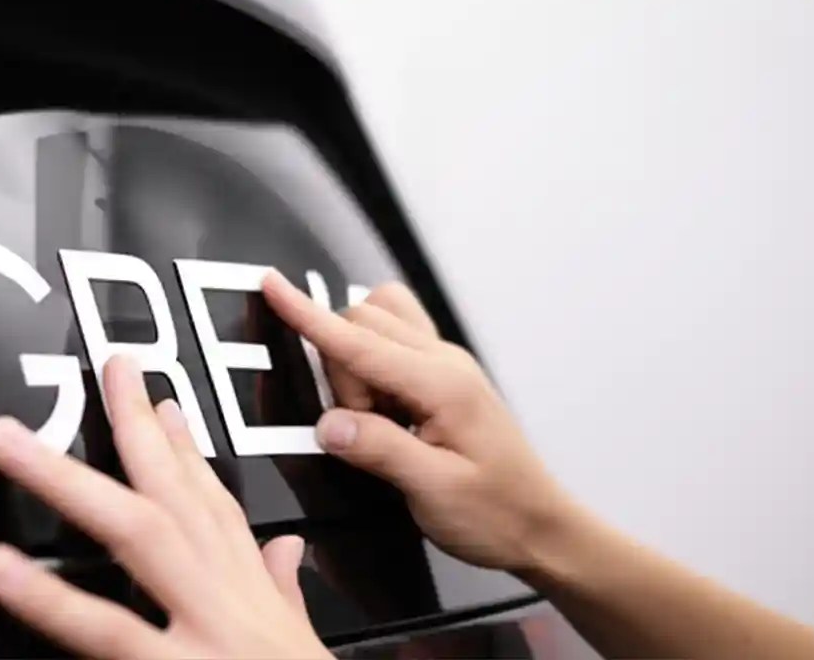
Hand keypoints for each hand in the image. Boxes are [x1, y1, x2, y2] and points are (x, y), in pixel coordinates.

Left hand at [0, 355, 331, 659]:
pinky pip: (104, 632)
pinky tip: (1, 569)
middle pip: (175, 495)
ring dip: (70, 483)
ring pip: (136, 537)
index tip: (156, 399)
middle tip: (100, 373)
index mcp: (251, 594)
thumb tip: (282, 552)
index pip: (216, 502)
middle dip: (133, 428)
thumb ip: (284, 594)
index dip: (185, 446)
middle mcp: (230, 601)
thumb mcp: (303, 644)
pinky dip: (51, 599)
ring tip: (10, 444)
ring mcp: (204, 634)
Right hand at [261, 273, 575, 572]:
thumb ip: (378, 450)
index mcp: (442, 385)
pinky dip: (370, 368)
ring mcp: (444, 365)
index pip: (359, 341)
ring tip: (376, 423)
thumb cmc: (497, 513)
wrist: (539, 525)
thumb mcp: (434, 491)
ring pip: (377, 324)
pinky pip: (392, 344)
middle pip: (362, 322)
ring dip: (355, 365)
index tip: (273, 288)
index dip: (308, 316)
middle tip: (359, 429)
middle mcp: (444, 362)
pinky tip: (383, 412)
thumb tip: (328, 424)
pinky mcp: (440, 378)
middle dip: (339, 371)